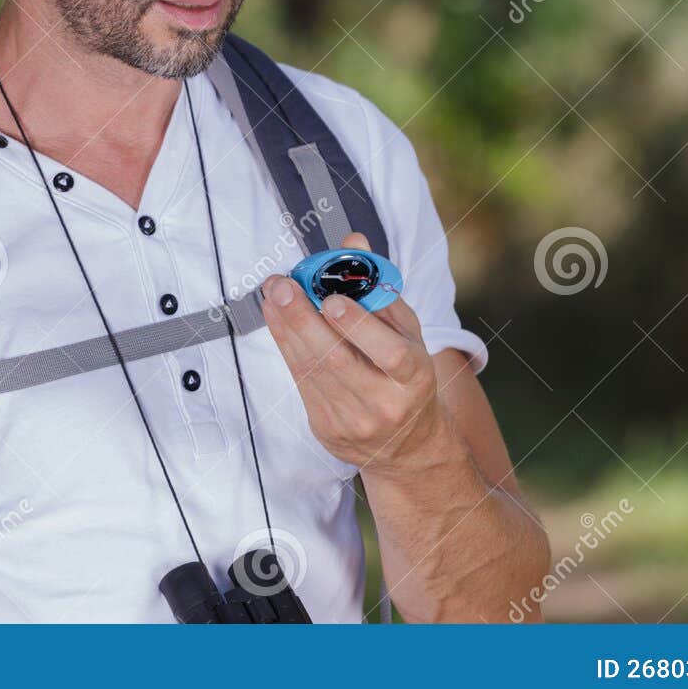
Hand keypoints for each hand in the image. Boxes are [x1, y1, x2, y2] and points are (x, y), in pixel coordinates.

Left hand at [259, 232, 445, 475]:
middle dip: (303, 320)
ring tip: (272, 295)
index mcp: (415, 378)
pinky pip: (300, 381)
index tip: (331, 298)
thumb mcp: (409, 333)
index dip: (358, 325)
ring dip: (285, 328)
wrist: (408, 446)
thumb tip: (353, 242)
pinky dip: (286, 346)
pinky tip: (276, 320)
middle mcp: (385, 403)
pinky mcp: (326, 429)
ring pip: (311, 370)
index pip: (389, 353)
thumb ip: (379, 288)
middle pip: (337, 361)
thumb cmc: (408, 377)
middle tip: (282, 286)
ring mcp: (353, 420)